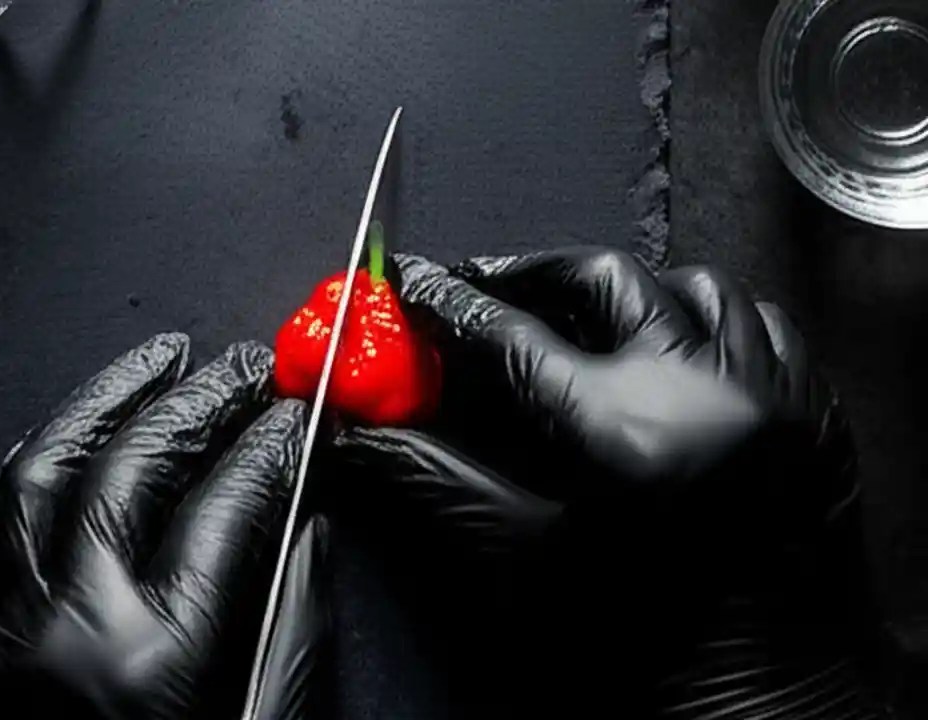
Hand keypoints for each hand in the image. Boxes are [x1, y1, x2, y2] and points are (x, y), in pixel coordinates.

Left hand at [0, 334, 329, 719]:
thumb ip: (290, 627)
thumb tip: (304, 524)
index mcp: (162, 663)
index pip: (231, 508)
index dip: (273, 448)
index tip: (297, 417)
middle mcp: (73, 632)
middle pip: (135, 468)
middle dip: (198, 401)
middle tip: (240, 367)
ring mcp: (2, 633)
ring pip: (40, 474)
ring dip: (100, 402)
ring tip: (151, 363)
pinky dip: (13, 474)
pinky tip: (50, 441)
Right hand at [335, 248, 880, 717]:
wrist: (762, 704)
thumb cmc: (639, 650)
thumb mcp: (518, 560)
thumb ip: (433, 477)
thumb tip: (362, 432)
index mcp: (627, 436)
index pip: (513, 336)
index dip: (452, 305)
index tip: (419, 285)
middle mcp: (711, 396)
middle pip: (605, 281)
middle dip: (534, 275)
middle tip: (489, 293)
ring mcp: (775, 397)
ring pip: (692, 287)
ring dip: (626, 292)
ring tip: (579, 319)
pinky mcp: (815, 413)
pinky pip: (760, 324)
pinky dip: (706, 319)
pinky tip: (670, 348)